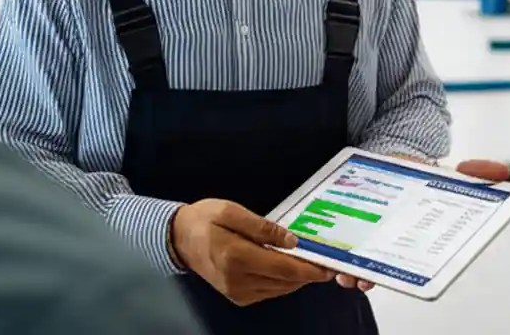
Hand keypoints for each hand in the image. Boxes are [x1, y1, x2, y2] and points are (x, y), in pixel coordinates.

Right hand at [171, 199, 334, 305]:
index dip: (309, 269)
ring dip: (297, 279)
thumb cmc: (206, 219)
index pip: (283, 268)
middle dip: (308, 274)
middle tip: (327, 262)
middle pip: (285, 282)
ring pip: (279, 289)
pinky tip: (288, 268)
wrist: (179, 239)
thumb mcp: (232, 211)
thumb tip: (292, 241)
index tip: (329, 266)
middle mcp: (238, 281)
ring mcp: (237, 292)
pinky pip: (269, 291)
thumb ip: (262, 227)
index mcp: (236, 257)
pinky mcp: (237, 297)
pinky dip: (283, 282)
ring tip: (311, 263)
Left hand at [335, 156, 509, 291]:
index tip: (390, 278)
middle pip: (382, 267)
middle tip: (362, 280)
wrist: (385, 158)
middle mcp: (392, 243)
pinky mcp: (347, 231)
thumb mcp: (445, 173)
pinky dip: (330, 256)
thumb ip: (473, 172)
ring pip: (359, 264)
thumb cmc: (418, 175)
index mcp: (415, 236)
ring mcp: (369, 240)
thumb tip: (503, 172)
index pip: (413, 262)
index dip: (402, 273)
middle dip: (372, 276)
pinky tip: (324, 258)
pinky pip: (337, 250)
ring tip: (343, 275)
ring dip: (350, 272)